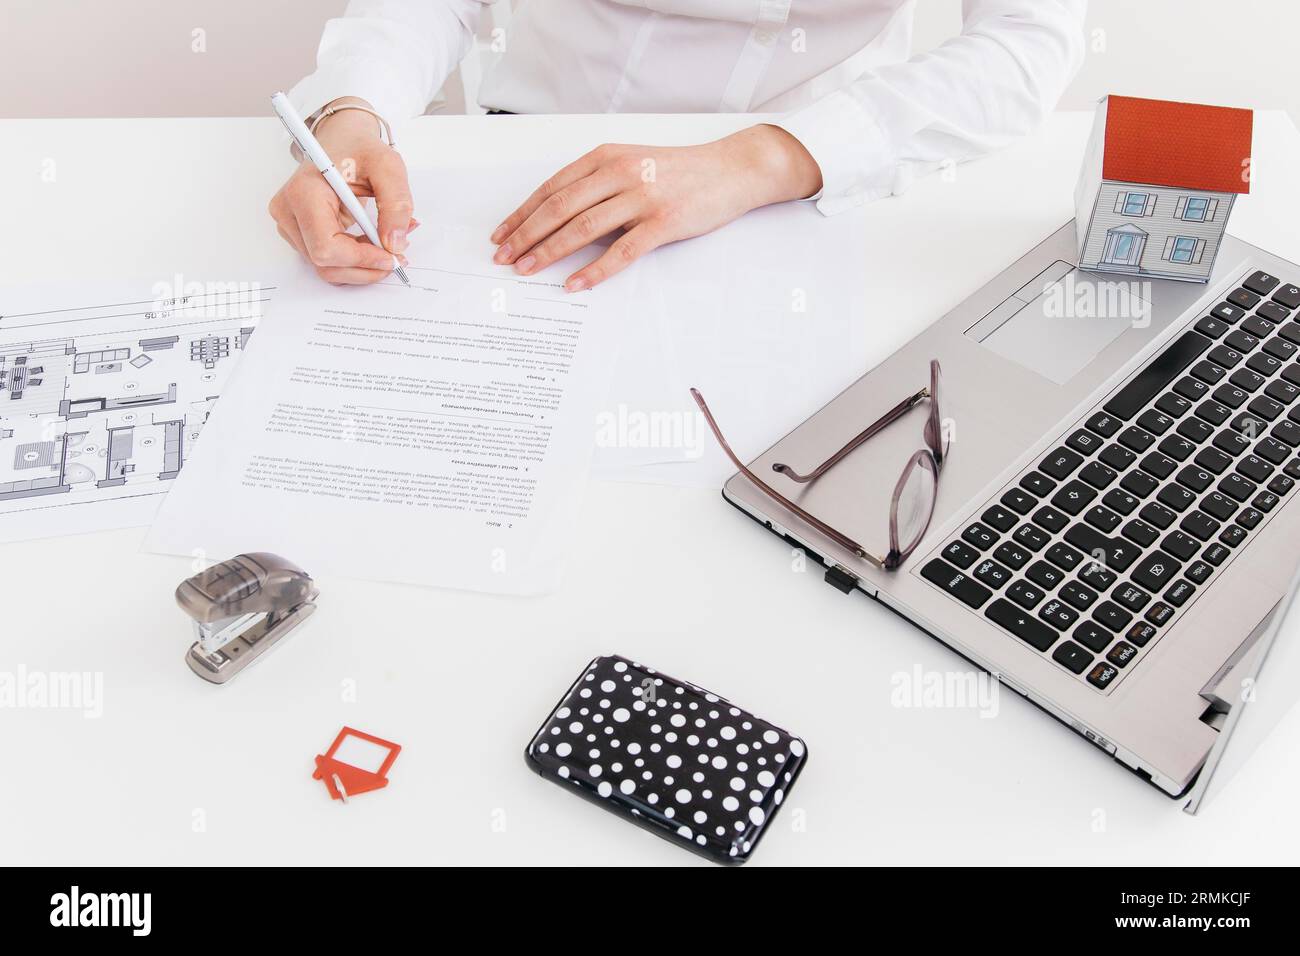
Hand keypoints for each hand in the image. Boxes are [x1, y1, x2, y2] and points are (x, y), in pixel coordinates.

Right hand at [267, 98, 417, 283]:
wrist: (342, 139)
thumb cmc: (359, 149)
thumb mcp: (387, 166)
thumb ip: (396, 204)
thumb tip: (394, 244)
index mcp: (304, 192)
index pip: (326, 247)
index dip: (361, 259)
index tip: (391, 257)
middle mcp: (288, 211)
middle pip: (325, 263)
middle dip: (365, 267)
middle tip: (397, 257)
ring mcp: (289, 224)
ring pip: (326, 267)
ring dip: (361, 265)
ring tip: (387, 245)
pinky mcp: (297, 232)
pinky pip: (326, 260)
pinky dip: (353, 260)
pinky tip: (371, 243)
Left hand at [490, 124, 822, 290]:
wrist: (732, 169)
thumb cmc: (681, 171)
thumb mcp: (634, 163)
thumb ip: (599, 183)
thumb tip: (559, 217)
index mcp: (607, 156)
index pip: (552, 188)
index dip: (522, 213)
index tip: (501, 235)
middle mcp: (619, 172)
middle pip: (559, 208)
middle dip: (525, 235)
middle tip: (503, 257)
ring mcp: (641, 197)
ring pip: (582, 228)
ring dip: (549, 252)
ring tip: (526, 270)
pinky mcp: (663, 222)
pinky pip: (621, 251)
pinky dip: (594, 270)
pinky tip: (574, 283)